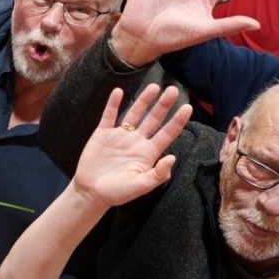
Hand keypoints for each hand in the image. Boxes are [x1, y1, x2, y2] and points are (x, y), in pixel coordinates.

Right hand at [68, 85, 193, 210]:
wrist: (91, 193)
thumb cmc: (117, 193)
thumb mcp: (140, 186)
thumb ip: (157, 174)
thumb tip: (173, 157)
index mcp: (148, 154)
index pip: (167, 134)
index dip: (177, 121)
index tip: (188, 108)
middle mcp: (136, 142)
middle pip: (153, 119)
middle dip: (163, 105)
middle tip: (174, 90)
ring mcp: (120, 136)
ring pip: (134, 114)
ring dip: (143, 100)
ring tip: (154, 86)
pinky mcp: (103, 134)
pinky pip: (109, 116)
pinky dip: (113, 104)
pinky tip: (118, 91)